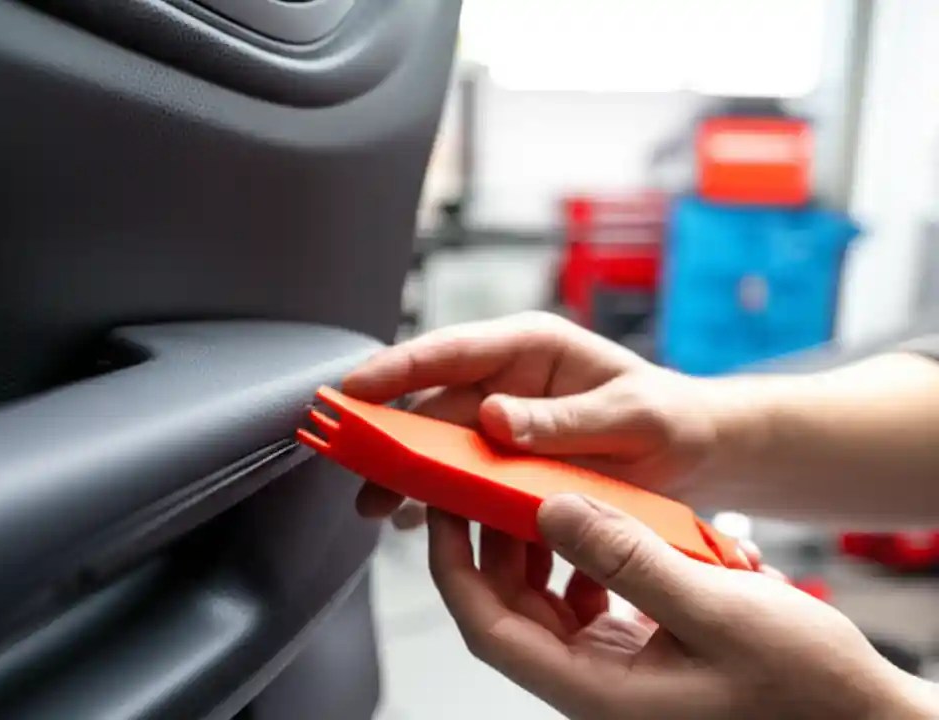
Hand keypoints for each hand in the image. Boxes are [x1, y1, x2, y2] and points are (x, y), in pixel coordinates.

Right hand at [343, 313, 726, 519]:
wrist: (695, 452)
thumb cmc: (671, 420)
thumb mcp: (631, 417)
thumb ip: (565, 419)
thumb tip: (493, 416)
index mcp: (533, 348)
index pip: (451, 351)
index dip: (397, 369)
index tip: (354, 388)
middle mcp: (509, 379)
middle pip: (434, 405)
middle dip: (393, 439)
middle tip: (360, 473)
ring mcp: (505, 418)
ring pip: (440, 444)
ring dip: (410, 474)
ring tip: (380, 508)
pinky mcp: (509, 457)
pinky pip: (464, 474)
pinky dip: (441, 496)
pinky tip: (417, 520)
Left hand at [428, 495, 937, 719]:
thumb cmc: (806, 688)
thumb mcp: (717, 609)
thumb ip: (629, 559)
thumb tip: (550, 509)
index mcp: (595, 690)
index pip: (487, 626)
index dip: (451, 564)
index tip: (441, 505)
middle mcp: (594, 686)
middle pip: (508, 609)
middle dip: (491, 542)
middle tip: (489, 479)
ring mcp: (617, 674)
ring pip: (545, 604)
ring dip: (539, 549)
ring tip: (545, 494)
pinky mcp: (642, 658)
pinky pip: (588, 606)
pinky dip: (585, 563)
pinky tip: (607, 531)